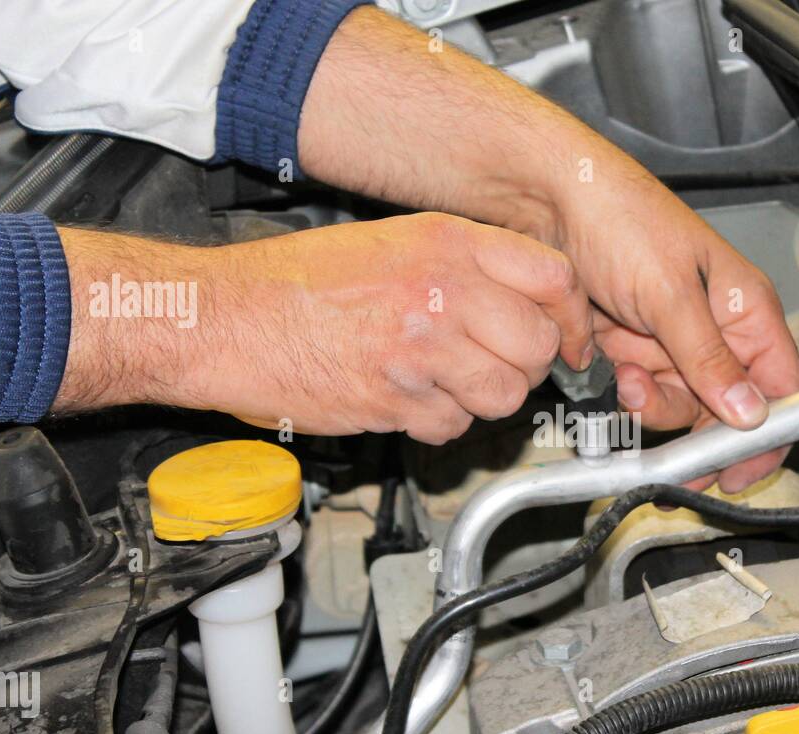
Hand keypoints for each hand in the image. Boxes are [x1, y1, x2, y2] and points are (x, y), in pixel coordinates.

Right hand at [54, 214, 591, 444]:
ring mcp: (420, 348)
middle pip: (539, 346)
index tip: (571, 339)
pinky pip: (454, 427)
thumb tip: (523, 299)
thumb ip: (464, 263)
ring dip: (485, 400)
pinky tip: (410, 400)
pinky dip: (440, 424)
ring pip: (505, 396)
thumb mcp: (392, 242)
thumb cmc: (297, 281)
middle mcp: (442, 292)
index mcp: (447, 242)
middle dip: (527, 367)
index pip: (554, 278)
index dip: (572, 317)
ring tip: (447, 383)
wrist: (226, 319)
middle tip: (499, 366)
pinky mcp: (395, 399)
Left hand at [551, 165, 798, 492]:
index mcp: (747, 310)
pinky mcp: (634, 351)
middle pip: (728, 412)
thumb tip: (750, 414)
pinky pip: (641, 397)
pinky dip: (627, 396)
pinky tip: (612, 371)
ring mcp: (673, 344)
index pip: (781, 389)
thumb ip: (709, 358)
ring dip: (653, 409)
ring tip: (627, 377)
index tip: (739, 472)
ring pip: (680, 410)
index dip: (767, 436)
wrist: (548, 200)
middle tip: (674, 462)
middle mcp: (717, 332)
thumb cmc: (620, 218)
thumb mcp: (669, 292)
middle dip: (698, 434)